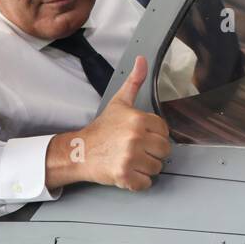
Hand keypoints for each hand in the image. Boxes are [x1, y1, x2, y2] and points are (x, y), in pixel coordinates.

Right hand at [50, 56, 170, 190]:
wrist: (79, 151)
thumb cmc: (101, 129)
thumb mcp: (119, 102)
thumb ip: (134, 81)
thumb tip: (142, 60)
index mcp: (138, 119)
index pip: (164, 132)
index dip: (154, 135)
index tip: (140, 136)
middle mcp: (135, 138)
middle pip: (164, 151)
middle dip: (152, 152)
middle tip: (135, 150)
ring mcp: (130, 157)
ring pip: (157, 167)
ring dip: (145, 168)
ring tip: (130, 160)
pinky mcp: (125, 175)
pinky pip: (146, 183)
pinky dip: (138, 182)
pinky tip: (127, 172)